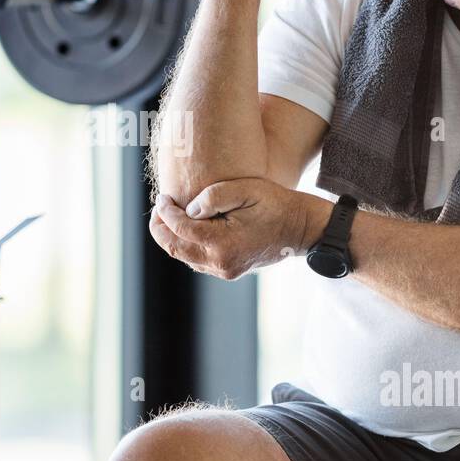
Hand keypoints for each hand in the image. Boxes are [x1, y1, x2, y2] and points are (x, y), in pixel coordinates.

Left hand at [148, 178, 322, 279]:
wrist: (302, 229)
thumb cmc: (276, 204)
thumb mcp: (246, 189)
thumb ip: (213, 196)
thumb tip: (188, 210)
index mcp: (222, 244)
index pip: (180, 228)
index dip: (165, 211)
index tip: (162, 196)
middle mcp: (220, 263)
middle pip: (175, 249)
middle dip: (160, 228)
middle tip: (158, 208)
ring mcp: (225, 270)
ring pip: (184, 257)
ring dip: (172, 238)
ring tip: (168, 216)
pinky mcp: (229, 271)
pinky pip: (197, 261)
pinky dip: (186, 246)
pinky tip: (186, 228)